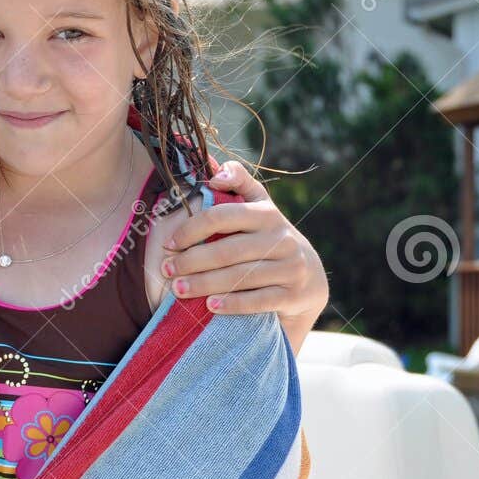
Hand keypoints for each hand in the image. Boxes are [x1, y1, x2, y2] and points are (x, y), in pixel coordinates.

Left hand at [164, 160, 327, 351]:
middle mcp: (281, 239)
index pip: (221, 216)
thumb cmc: (270, 237)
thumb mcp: (260, 205)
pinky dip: (232, 303)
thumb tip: (215, 172)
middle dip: (192, 261)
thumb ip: (239, 181)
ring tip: (178, 289)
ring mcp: (291, 267)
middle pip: (227, 250)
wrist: (310, 277)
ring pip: (240, 276)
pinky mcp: (293, 294)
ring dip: (204, 284)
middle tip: (167, 269)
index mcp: (267, 213)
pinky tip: (210, 306)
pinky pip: (258, 300)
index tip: (170, 243)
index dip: (191, 229)